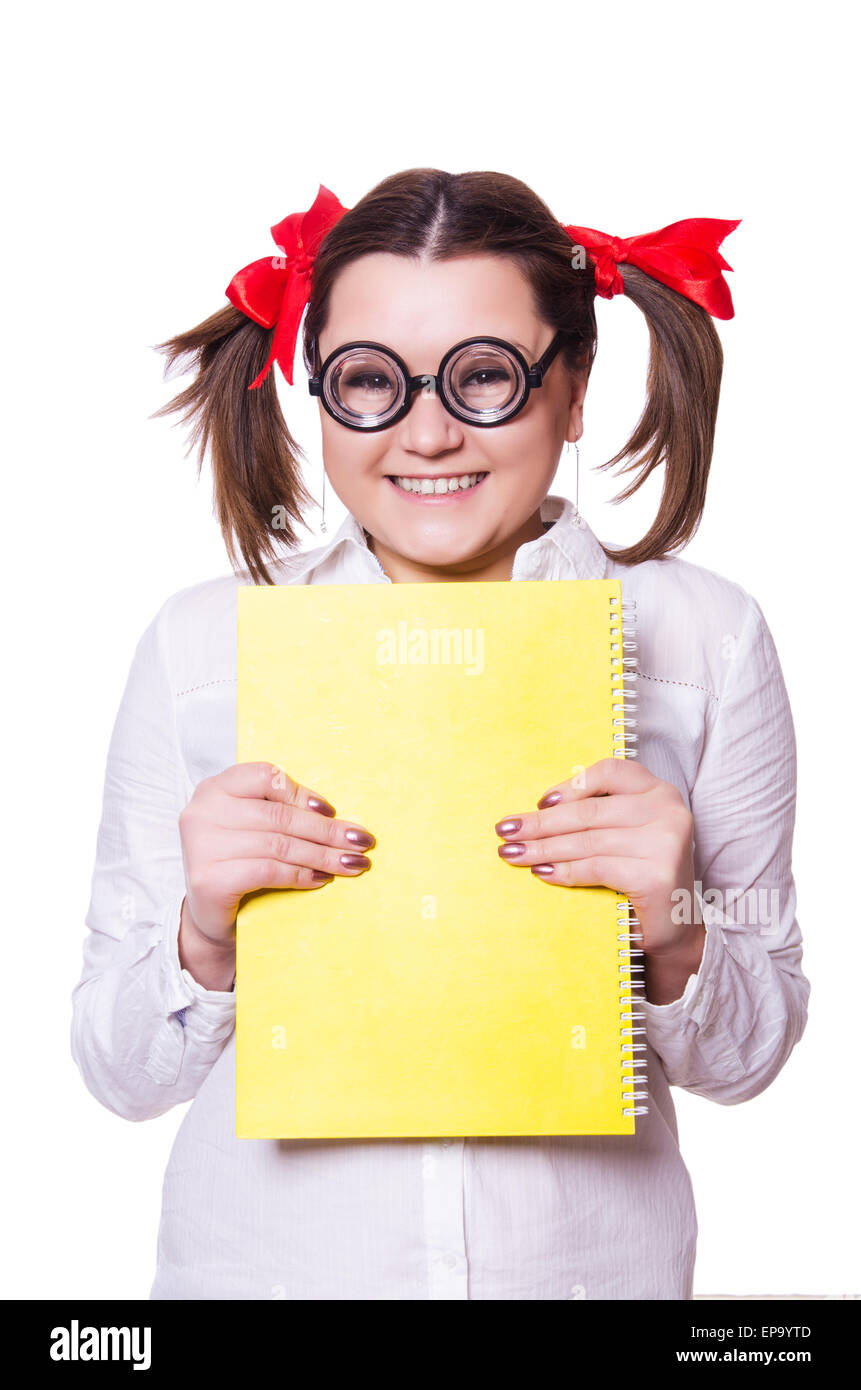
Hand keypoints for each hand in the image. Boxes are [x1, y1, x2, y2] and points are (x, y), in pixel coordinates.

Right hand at [178, 761, 374, 948]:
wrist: (210, 919)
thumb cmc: (237, 867)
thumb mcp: (253, 830)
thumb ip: (278, 813)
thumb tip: (335, 817)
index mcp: (214, 789)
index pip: (264, 776)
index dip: (302, 794)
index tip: (333, 812)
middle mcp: (201, 812)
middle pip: (279, 815)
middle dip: (327, 831)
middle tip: (361, 842)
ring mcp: (202, 846)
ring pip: (279, 844)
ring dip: (322, 855)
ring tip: (352, 864)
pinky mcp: (209, 879)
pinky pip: (268, 871)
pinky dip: (301, 875)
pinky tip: (321, 879)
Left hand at [494, 758, 703, 983]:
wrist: (675, 926)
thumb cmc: (641, 874)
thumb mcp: (625, 834)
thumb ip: (598, 815)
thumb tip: (536, 812)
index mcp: (659, 791)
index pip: (610, 772)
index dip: (570, 786)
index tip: (539, 803)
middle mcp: (668, 809)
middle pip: (590, 810)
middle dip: (541, 823)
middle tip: (505, 830)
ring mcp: (665, 841)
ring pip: (588, 840)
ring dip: (543, 849)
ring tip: (513, 854)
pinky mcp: (657, 874)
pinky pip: (597, 867)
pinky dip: (565, 871)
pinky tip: (542, 873)